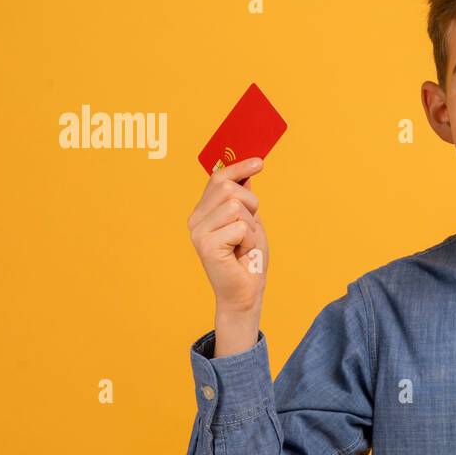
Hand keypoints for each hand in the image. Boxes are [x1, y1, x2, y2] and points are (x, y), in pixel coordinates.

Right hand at [187, 157, 269, 316]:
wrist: (245, 292)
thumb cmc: (248, 258)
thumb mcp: (250, 221)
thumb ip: (244, 198)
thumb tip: (248, 169)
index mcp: (203, 211)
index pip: (218, 178)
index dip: (238, 167)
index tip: (260, 162)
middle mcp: (196, 219)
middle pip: (229, 188)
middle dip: (251, 205)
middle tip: (250, 229)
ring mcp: (198, 232)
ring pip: (237, 206)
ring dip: (251, 226)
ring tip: (244, 244)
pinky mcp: (206, 245)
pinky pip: (241, 227)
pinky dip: (249, 240)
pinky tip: (241, 254)